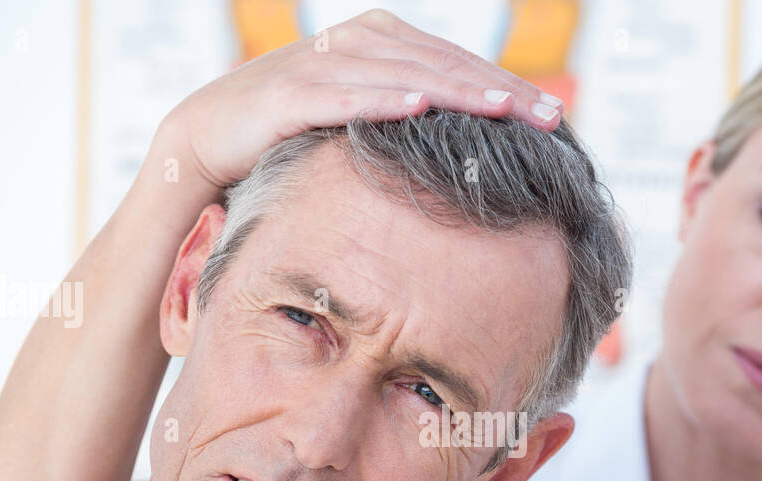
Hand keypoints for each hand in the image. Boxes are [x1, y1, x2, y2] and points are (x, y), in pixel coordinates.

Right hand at [155, 8, 562, 190]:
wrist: (206, 144)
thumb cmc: (292, 140)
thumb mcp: (360, 127)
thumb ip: (407, 126)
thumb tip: (470, 155)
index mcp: (379, 44)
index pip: (455, 64)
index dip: (505, 87)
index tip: (555, 117)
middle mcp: (355, 43)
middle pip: (441, 64)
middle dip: (498, 90)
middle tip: (549, 116)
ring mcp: (321, 64)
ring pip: (403, 74)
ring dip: (457, 90)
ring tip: (506, 108)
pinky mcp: (287, 93)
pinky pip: (344, 96)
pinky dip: (383, 99)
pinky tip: (422, 106)